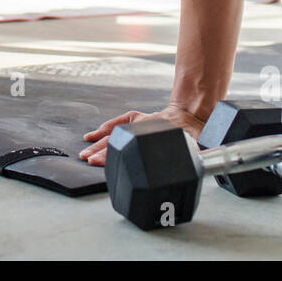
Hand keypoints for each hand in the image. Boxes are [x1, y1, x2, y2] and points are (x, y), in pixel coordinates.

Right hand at [80, 105, 206, 167]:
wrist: (195, 112)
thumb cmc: (196, 132)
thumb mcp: (195, 146)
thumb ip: (191, 156)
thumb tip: (189, 167)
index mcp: (154, 138)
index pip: (128, 149)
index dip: (111, 157)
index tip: (97, 162)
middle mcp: (144, 131)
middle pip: (117, 143)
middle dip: (100, 152)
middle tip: (87, 160)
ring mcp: (140, 125)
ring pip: (116, 134)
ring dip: (100, 144)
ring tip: (85, 153)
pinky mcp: (141, 120)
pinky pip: (121, 122)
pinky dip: (107, 127)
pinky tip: (95, 134)